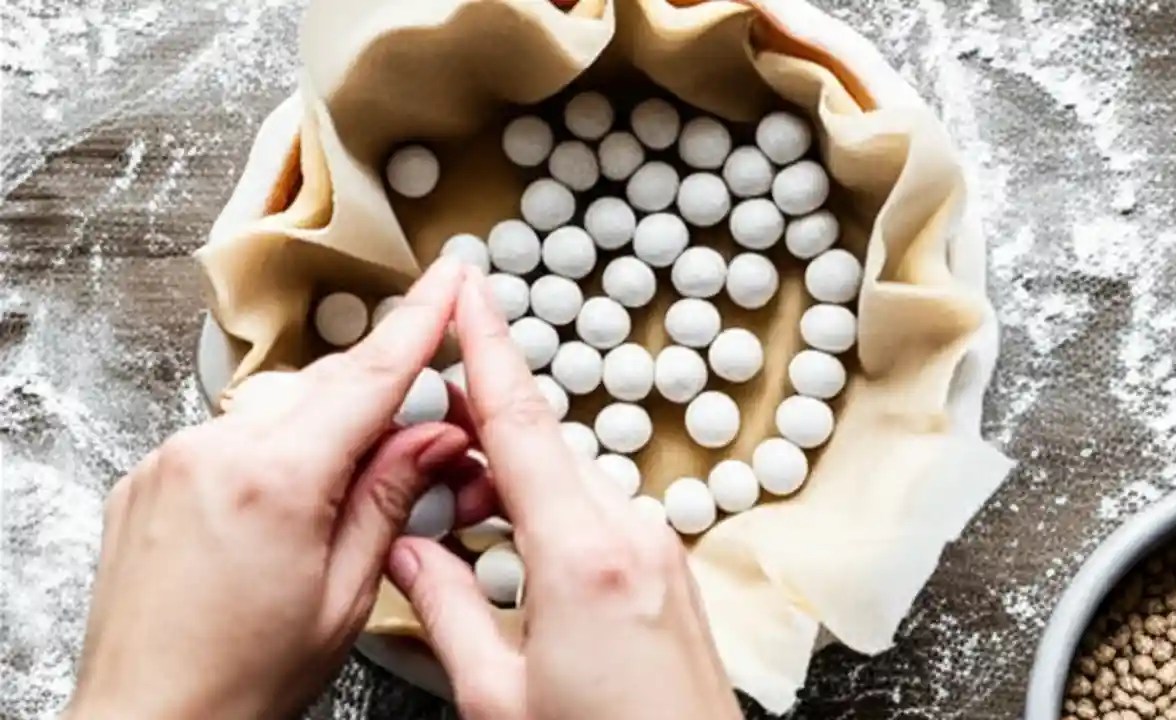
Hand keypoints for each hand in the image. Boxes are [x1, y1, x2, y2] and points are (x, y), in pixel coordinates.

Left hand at [67, 259, 496, 718]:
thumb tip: (435, 433)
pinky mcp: (148, 476)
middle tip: (426, 436)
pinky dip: (272, 449)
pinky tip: (287, 505)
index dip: (422, 319)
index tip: (451, 276)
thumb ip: (391, 497)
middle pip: (326, 385)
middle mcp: (214, 452)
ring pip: (278, 405)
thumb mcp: (348, 594)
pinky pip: (231, 432)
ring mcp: (172, 460)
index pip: (370, 377)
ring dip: (325, 427)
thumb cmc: (241, 681)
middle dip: (381, 394)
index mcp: (275, 481)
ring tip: (344, 497)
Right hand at [386, 268, 741, 719]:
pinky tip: (515, 544)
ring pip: (569, 476)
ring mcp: (660, 548)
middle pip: (543, 443)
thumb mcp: (496, 698)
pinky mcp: (670, 568)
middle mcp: (631, 536)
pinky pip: (598, 509)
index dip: (484, 347)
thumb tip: (405, 551)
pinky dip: (548, 508)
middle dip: (478, 424)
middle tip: (421, 438)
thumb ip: (442, 609)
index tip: (464, 287)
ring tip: (460, 519)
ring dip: (511, 478)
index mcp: (581, 559)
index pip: (521, 423)